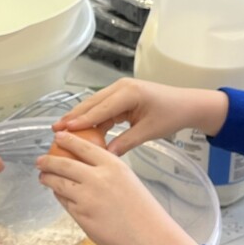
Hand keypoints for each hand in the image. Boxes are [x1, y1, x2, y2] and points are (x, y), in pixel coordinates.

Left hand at [37, 132, 200, 244]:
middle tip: (40, 160)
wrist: (151, 238)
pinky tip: (58, 194)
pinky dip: (59, 196)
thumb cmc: (144, 212)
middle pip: (64, 164)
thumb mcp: (128, 181)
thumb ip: (107, 173)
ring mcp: (86, 197)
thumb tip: (86, 171)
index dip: (67, 140)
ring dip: (48, 179)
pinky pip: (65, 202)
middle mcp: (97, 178)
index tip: (58, 136)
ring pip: (59, 183)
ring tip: (43, 177)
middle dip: (48, 161)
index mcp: (113, 166)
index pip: (83, 147)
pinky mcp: (81, 215)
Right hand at [56, 79, 226, 153]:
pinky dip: (93, 118)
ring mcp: (121, 90)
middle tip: (55, 129)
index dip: (81, 120)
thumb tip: (105, 156)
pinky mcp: (122, 96)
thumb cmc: (172, 115)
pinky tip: (82, 128)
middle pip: (92, 103)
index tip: (64, 130)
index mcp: (129, 93)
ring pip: (95, 104)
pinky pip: (103, 107)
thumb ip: (126, 143)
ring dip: (80, 116)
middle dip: (74, 116)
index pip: (100, 108)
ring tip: (62, 128)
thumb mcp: (148, 131)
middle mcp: (121, 87)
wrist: (187, 105)